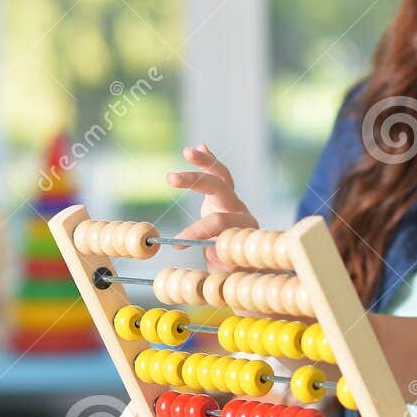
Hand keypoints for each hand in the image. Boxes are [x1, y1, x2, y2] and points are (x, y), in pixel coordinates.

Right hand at [166, 144, 257, 269]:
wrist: (245, 260)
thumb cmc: (233, 267)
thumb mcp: (228, 270)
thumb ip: (223, 262)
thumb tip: (214, 250)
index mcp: (243, 227)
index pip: (218, 222)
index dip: (196, 231)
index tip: (176, 242)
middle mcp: (240, 209)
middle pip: (221, 189)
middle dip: (196, 182)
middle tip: (171, 178)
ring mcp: (232, 200)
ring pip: (222, 175)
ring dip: (204, 161)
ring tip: (187, 150)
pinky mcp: (224, 196)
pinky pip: (219, 174)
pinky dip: (209, 160)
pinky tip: (200, 146)